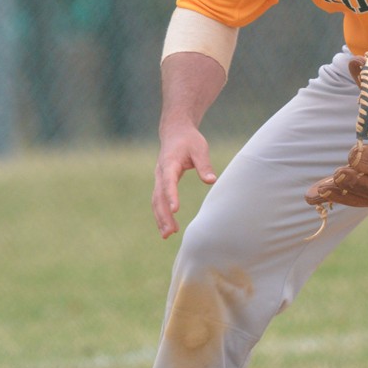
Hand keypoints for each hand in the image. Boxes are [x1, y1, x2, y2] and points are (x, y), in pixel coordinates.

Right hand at [151, 121, 217, 238]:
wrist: (175, 132)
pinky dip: (161, 214)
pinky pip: (158, 201)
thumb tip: (211, 180)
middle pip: (159, 196)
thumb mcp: (200, 149)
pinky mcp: (161, 183)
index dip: (171, 196)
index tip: (175, 210)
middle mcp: (160, 173)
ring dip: (160, 218)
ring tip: (167, 235)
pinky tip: (168, 227)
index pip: (168, 182)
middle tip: (170, 232)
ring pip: (156, 201)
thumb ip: (204, 164)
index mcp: (169, 163)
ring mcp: (159, 179)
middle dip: (163, 215)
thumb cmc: (189, 140)